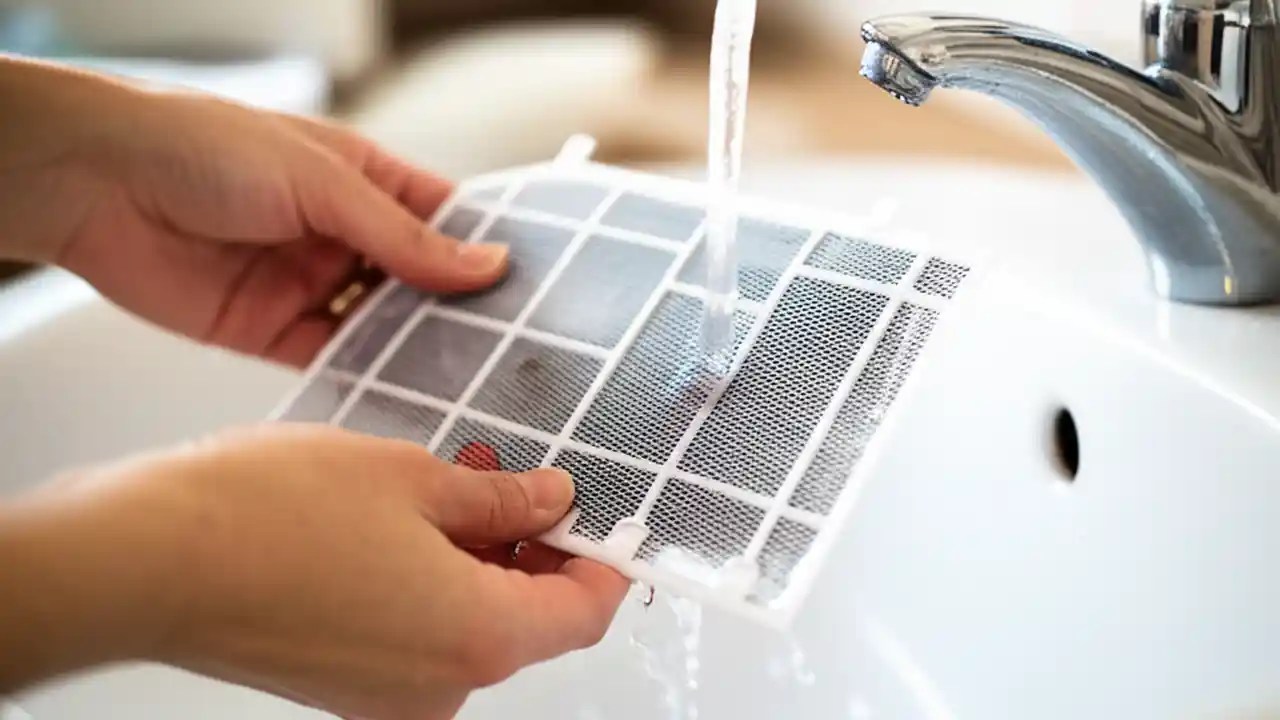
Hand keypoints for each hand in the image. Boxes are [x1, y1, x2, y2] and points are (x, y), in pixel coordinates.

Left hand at [0, 57, 505, 365]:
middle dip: (457, 312)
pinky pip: (332, 359)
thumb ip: (404, 236)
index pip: (440, 218)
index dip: (482, 250)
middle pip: (416, 281)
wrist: (96, 184)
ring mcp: (306, 283)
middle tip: (510, 349)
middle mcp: (339, 234)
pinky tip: (403, 396)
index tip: (530, 288)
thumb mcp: (324, 183)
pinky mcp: (269, 330)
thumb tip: (486, 264)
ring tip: (470, 381)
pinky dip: (366, 377)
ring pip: (381, 326)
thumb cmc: (203, 147)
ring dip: (417, 349)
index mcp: (360, 180)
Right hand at [0, 425, 628, 718]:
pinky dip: (429, 584)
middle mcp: (440, 684)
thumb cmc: (263, 518)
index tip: (600, 518)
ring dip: (475, 558)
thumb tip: (549, 501)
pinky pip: (416, 635)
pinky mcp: (343, 686)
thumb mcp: (411, 477)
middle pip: (527, 620)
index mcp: (478, 635)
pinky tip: (400, 523)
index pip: (583, 612)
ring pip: (469, 624)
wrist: (147, 560)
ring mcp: (387, 696)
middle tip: (513, 478)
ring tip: (446, 483)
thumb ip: (498, 499)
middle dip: (530, 547)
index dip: (601, 559)